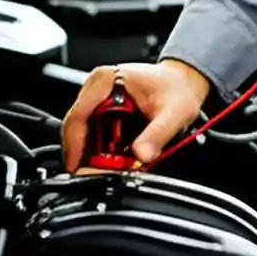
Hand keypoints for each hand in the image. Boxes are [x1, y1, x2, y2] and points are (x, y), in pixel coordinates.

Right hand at [61, 59, 210, 172]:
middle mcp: (97, 85)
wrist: (182, 82)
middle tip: (88, 175)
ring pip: (80, 129)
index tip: (76, 167)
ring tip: (99, 170)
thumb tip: (141, 155)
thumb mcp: (174, 113)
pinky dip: (94, 146)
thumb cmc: (176, 88)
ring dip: (86, 151)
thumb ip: (157, 134)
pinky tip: (104, 159)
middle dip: (79, 153)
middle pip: (75, 125)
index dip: (74, 145)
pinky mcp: (101, 105)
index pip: (78, 115)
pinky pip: (90, 129)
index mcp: (107, 79)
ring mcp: (97, 95)